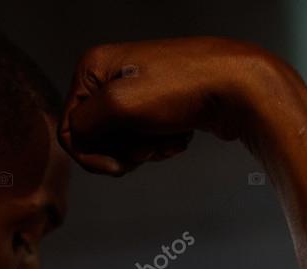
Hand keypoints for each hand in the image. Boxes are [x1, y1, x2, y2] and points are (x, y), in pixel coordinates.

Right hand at [58, 37, 266, 175]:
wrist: (237, 89)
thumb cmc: (184, 88)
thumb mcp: (119, 105)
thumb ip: (83, 125)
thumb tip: (74, 139)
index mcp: (94, 68)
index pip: (69, 126)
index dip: (90, 153)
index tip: (116, 164)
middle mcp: (113, 76)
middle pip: (96, 137)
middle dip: (122, 151)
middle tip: (146, 146)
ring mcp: (138, 92)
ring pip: (122, 143)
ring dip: (144, 150)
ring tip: (166, 138)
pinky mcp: (159, 107)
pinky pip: (146, 140)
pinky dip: (161, 146)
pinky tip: (179, 135)